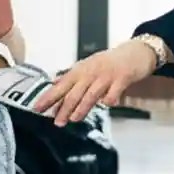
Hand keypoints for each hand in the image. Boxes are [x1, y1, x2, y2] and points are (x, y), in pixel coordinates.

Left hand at [33, 40, 157, 125]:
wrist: (135, 52)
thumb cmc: (110, 62)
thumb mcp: (89, 67)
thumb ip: (73, 78)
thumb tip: (54, 86)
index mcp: (81, 69)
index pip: (61, 84)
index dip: (49, 97)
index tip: (37, 107)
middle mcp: (91, 72)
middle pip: (74, 91)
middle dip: (63, 107)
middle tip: (56, 121)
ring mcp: (107, 75)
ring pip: (91, 93)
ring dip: (82, 107)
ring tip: (73, 119)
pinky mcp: (122, 78)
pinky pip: (114, 92)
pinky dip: (109, 99)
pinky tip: (107, 106)